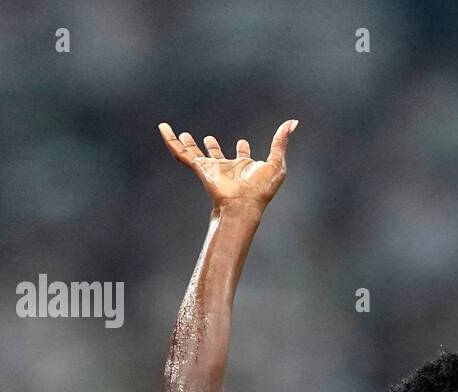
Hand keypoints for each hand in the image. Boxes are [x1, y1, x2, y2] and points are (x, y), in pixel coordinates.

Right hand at [158, 119, 297, 211]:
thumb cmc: (261, 188)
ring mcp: (212, 169)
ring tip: (183, 134)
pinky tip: (163, 128)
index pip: (243, 157)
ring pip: (196, 154)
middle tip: (209, 139)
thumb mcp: (276, 161)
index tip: (242, 142)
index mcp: (245, 168)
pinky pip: (181, 153)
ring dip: (190, 145)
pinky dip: (170, 140)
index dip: (243, 150)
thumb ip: (281, 141)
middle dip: (213, 148)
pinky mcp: (200, 168)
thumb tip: (293, 122)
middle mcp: (227, 168)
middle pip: (217, 155)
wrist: (243, 203)